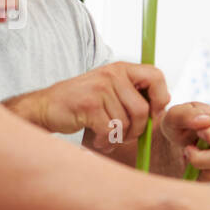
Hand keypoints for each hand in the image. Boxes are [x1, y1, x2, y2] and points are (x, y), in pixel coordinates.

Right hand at [8, 62, 169, 149]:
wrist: (46, 107)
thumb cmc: (83, 103)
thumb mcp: (110, 90)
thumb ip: (134, 95)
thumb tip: (163, 106)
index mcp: (121, 69)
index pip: (156, 76)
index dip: (161, 98)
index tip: (153, 113)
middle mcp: (112, 74)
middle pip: (143, 110)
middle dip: (137, 130)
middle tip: (125, 135)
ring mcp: (100, 89)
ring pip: (127, 123)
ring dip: (119, 137)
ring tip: (107, 136)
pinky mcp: (89, 105)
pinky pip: (110, 130)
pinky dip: (106, 141)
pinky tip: (98, 139)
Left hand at [160, 101, 209, 179]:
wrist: (172, 144)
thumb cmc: (177, 126)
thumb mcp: (174, 117)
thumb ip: (187, 114)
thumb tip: (208, 121)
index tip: (199, 133)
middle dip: (204, 154)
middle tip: (188, 148)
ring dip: (198, 161)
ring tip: (187, 152)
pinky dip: (196, 169)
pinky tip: (190, 161)